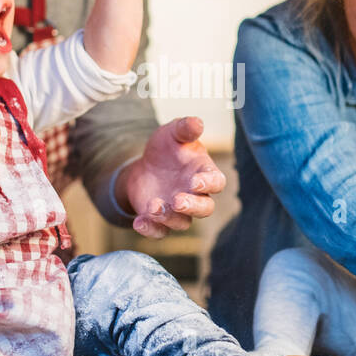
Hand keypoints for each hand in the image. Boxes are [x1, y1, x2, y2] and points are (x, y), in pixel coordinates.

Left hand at [120, 116, 226, 237]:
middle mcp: (195, 195)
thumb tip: (198, 122)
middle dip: (192, 207)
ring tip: (152, 206)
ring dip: (168, 218)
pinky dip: (150, 231)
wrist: (145, 166)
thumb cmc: (166, 149)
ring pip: (182, 223)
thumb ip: (185, 128)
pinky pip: (160, 232)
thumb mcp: (172, 133)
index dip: (209, 184)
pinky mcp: (160, 221)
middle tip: (177, 200)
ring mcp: (178, 211)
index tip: (195, 181)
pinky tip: (138, 222)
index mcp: (204, 173)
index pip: (216, 182)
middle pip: (204, 209)